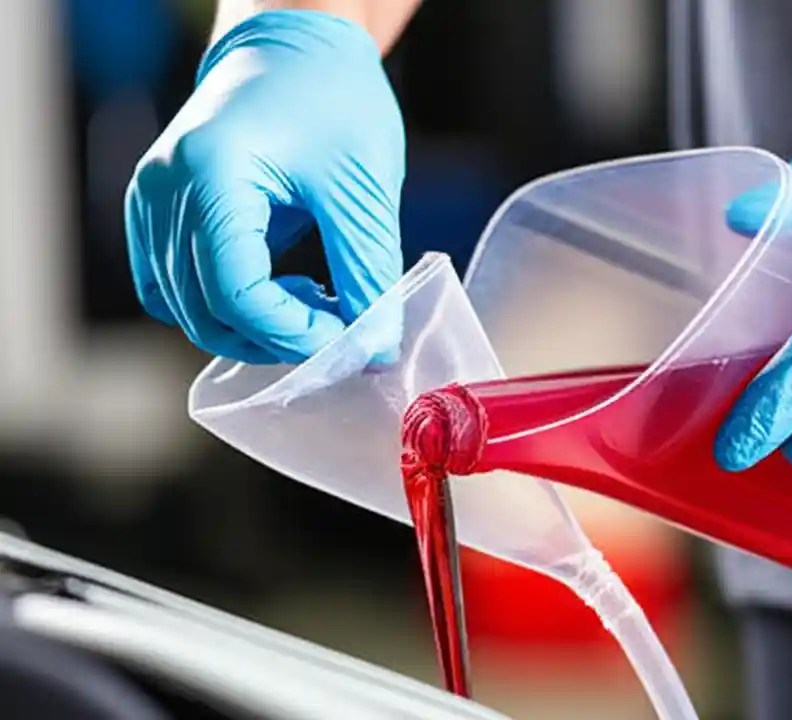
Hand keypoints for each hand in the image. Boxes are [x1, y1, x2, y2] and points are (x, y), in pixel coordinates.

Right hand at [125, 10, 404, 363]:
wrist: (297, 41)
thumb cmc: (332, 95)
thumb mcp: (363, 185)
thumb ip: (367, 270)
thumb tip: (377, 346)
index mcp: (210, 173)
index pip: (236, 292)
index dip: (292, 333)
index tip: (348, 338)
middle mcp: (164, 187)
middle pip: (204, 311)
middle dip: (276, 338)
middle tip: (339, 330)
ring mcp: (151, 197)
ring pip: (186, 307)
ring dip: (252, 327)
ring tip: (315, 300)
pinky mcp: (157, 207)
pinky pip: (173, 286)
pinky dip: (223, 306)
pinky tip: (278, 289)